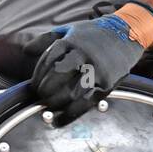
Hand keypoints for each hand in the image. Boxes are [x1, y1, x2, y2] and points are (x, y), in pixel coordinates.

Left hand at [25, 15, 145, 119]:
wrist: (126, 34)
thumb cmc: (93, 34)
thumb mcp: (69, 30)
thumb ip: (45, 39)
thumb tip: (26, 50)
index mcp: (70, 42)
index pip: (47, 62)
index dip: (37, 78)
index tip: (33, 88)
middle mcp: (83, 55)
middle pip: (57, 77)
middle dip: (44, 91)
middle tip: (40, 98)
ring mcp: (97, 69)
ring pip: (71, 92)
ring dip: (56, 104)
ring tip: (48, 108)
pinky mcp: (108, 83)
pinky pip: (86, 103)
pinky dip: (70, 114)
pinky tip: (60, 121)